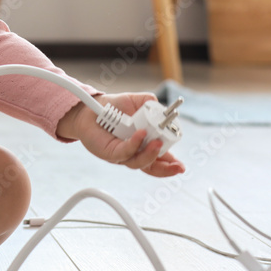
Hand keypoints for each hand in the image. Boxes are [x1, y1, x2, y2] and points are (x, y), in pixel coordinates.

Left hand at [56, 92, 184, 177]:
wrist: (89, 108)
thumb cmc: (113, 107)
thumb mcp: (136, 102)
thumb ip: (150, 103)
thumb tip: (163, 108)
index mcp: (145, 143)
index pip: (160, 159)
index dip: (171, 164)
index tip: (180, 166)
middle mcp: (134, 151)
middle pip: (152, 166)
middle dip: (166, 168)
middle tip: (176, 165)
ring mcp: (122, 154)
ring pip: (139, 162)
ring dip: (151, 154)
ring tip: (157, 142)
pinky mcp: (110, 153)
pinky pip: (124, 152)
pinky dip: (134, 144)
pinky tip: (140, 134)